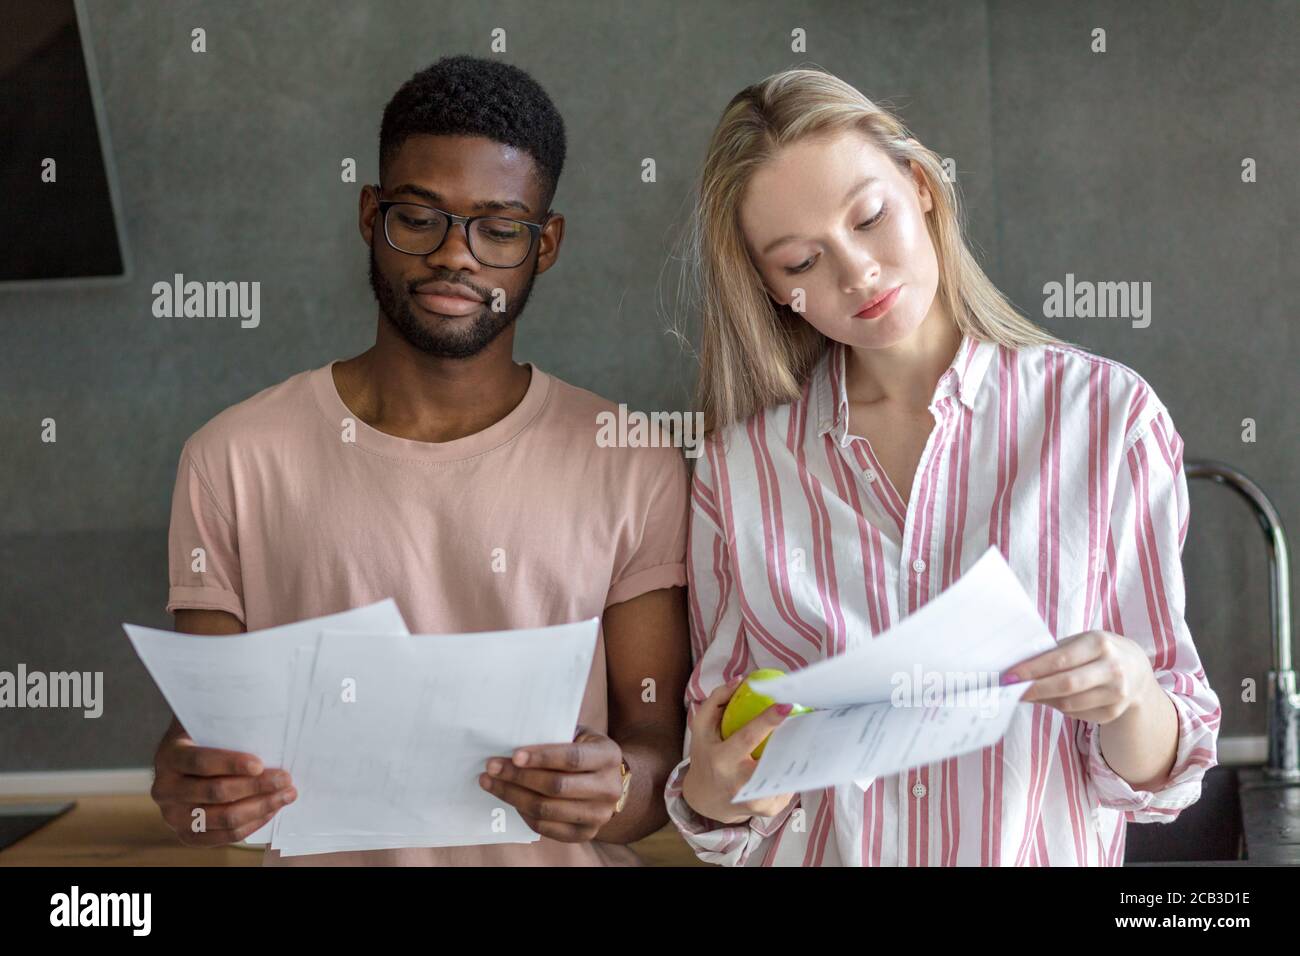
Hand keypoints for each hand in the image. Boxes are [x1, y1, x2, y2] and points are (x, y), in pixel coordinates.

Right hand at [151, 722, 296, 845]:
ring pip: (224, 818)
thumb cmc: (207, 734)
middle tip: (286, 778)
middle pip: (216, 792)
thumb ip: (229, 710)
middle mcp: (164, 789)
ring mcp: (173, 816)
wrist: (186, 760)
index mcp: (169, 756)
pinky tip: (271, 810)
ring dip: (261, 807)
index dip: (231, 764)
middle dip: (256, 786)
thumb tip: (267, 694)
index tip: (260, 764)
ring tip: (287, 794)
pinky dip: (252, 824)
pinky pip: (224, 836)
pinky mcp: (187, 834)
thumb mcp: (209, 718)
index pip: (200, 762)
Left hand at [478, 725, 624, 841]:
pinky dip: (523, 812)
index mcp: (609, 756)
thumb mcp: (580, 735)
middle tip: (492, 767)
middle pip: (556, 787)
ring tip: (491, 782)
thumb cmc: (585, 750)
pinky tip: (509, 798)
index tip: (514, 755)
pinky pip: (545, 827)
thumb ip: (556, 735)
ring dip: (512, 796)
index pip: (573, 759)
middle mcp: (609, 788)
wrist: (609, 781)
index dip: (542, 757)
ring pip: (546, 809)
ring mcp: (598, 815)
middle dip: (519, 777)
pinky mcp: (585, 834)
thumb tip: (513, 738)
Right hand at [680, 676, 795, 824]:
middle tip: (807, 721)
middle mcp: (739, 783)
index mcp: (722, 760)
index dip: (767, 721)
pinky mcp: (769, 809)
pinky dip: (793, 771)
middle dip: (793, 741)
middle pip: (774, 760)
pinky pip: (788, 786)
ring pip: (786, 775)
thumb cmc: (706, 756)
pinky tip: (795, 758)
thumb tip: (741, 681)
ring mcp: (756, 800)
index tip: (786, 704)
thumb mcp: (702, 728)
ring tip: (805, 737)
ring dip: (797, 756)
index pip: (747, 737)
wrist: (706, 799)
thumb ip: (717, 700)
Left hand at [1007, 630, 1157, 723]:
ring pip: (1069, 704)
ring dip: (1043, 700)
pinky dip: (1059, 708)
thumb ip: (1054, 653)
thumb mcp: (1081, 642)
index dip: (1032, 670)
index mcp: (1099, 644)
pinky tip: (1052, 699)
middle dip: (1034, 689)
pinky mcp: (1114, 712)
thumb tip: (1019, 669)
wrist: (1136, 670)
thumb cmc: (1097, 651)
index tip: (1010, 676)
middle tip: (1012, 691)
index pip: (1060, 660)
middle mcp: (1112, 669)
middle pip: (1065, 685)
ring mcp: (1116, 693)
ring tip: (1029, 694)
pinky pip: (1076, 714)